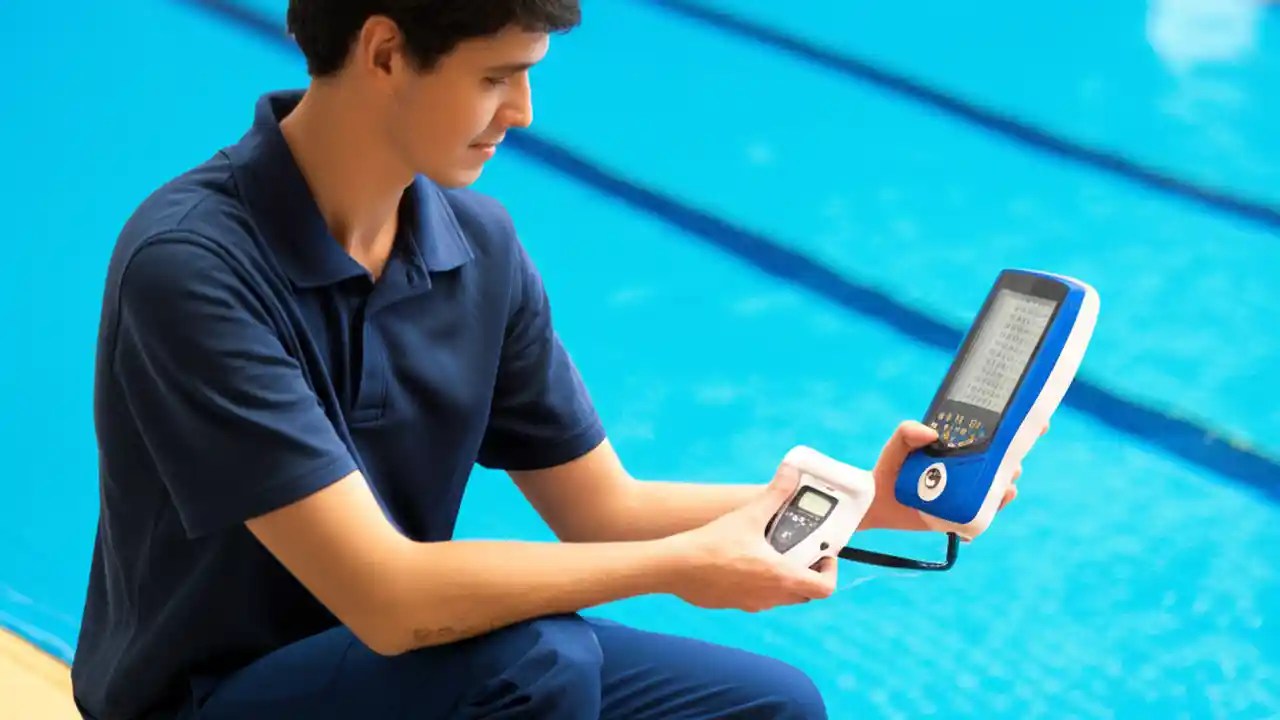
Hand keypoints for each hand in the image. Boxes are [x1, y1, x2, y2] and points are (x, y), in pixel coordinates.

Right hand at [666, 464, 837, 611]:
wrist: (674, 567)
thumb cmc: (713, 543)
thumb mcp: (749, 515)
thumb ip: (775, 493)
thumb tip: (792, 471)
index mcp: (781, 577)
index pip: (824, 588)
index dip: (830, 572)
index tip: (821, 554)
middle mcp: (770, 596)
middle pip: (804, 594)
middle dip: (808, 573)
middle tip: (800, 550)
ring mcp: (751, 603)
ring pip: (780, 597)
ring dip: (784, 579)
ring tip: (772, 551)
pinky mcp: (732, 604)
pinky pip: (756, 598)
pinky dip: (759, 583)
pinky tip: (743, 561)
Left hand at [861, 420, 1049, 532]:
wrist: (877, 501)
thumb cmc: (891, 466)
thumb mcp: (898, 443)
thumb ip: (908, 432)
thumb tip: (931, 434)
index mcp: (962, 447)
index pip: (997, 436)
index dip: (1020, 429)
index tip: (1038, 424)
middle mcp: (970, 468)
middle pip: (1005, 461)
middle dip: (1017, 458)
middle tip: (1014, 460)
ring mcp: (968, 491)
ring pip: (1000, 487)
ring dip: (1008, 484)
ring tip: (1005, 483)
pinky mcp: (961, 513)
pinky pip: (985, 514)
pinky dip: (993, 509)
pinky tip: (996, 501)